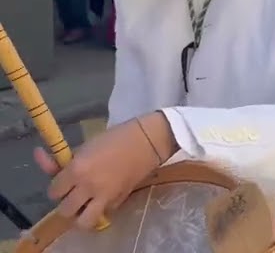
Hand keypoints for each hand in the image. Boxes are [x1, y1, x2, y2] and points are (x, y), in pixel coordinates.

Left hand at [36, 115, 168, 228]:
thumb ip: (65, 160)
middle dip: (66, 203)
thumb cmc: (115, 137)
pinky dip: (101, 208)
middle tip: (72, 194)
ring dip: (80, 216)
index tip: (62, 182)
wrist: (147, 140)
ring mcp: (104, 197)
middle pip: (65, 210)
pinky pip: (103, 213)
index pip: (53, 191)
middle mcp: (88, 187)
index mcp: (77, 170)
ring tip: (83, 207)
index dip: (57, 187)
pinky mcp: (119, 200)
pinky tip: (104, 197)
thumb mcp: (86, 146)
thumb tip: (42, 158)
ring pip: (83, 222)